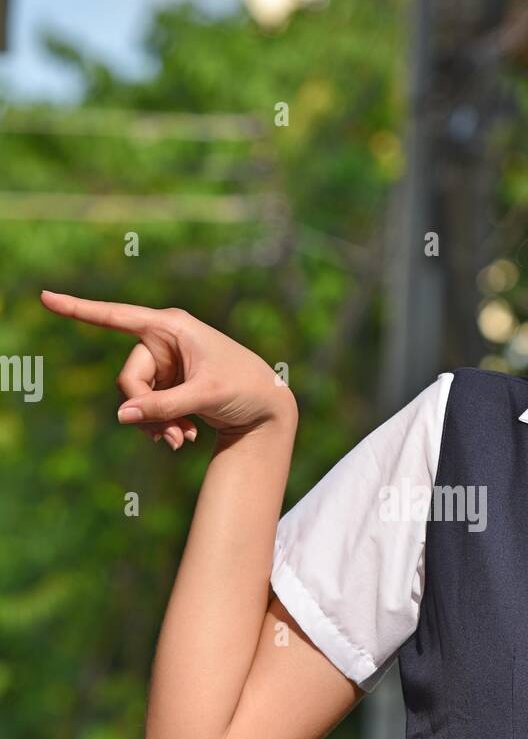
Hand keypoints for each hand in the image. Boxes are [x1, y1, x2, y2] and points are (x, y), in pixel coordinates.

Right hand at [40, 290, 297, 448]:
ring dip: (154, 424)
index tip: (46, 297)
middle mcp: (164, 340)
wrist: (269, 407)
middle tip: (172, 437)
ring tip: (183, 441)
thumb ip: (163, 406)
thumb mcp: (205, 396)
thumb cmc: (244, 389)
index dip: (79, 310)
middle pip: (128, 378)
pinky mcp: (170, 384)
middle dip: (145, 411)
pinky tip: (186, 438)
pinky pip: (148, 408)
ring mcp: (166, 364)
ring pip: (137, 398)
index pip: (116, 317)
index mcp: (171, 327)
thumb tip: (121, 416)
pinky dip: (162, 425)